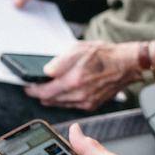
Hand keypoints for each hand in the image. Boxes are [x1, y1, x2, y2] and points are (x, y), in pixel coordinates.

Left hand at [23, 40, 137, 110]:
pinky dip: (65, 100)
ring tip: (48, 89)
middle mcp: (79, 94)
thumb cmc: (105, 55)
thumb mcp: (78, 49)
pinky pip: (72, 105)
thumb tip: (46, 71)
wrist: (127, 64)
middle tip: (35, 88)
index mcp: (73, 80)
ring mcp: (86, 101)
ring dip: (52, 98)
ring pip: (60, 104)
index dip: (33, 90)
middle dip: (41, 95)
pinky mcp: (92, 105)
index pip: (44, 92)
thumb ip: (59, 62)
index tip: (27, 87)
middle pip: (51, 101)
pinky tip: (64, 92)